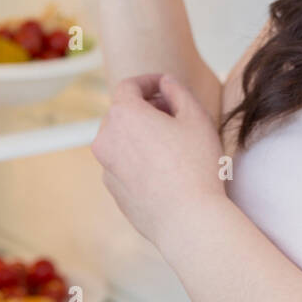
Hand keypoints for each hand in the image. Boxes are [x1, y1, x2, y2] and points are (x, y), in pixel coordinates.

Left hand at [91, 72, 227, 250]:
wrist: (187, 220)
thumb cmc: (195, 166)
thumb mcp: (196, 117)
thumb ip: (178, 91)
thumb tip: (166, 83)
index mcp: (124, 115)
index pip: (129, 86)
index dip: (148, 81)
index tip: (165, 85)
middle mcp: (106, 138)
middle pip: (123, 112)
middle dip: (146, 107)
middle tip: (174, 114)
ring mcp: (106, 166)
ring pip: (121, 139)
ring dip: (141, 133)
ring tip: (171, 142)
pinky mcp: (113, 190)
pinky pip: (123, 163)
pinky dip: (138, 158)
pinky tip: (165, 169)